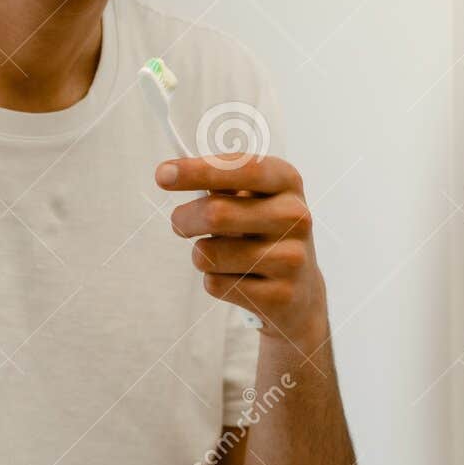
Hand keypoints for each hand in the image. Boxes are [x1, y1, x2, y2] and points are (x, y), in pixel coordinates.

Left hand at [158, 154, 329, 350]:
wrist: (301, 291)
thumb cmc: (264, 233)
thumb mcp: (253, 198)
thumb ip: (220, 181)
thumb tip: (170, 172)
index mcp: (287, 181)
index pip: (241, 168)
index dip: (197, 170)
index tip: (162, 175)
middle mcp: (295, 216)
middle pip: (216, 213)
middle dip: (184, 219)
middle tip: (178, 224)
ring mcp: (291, 258)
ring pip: (209, 254)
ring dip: (201, 255)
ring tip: (219, 257)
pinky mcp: (281, 296)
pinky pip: (216, 285)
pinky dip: (213, 282)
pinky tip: (236, 280)